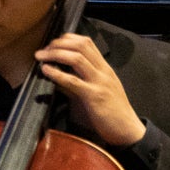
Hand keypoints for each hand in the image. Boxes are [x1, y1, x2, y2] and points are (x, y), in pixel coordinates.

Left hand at [35, 33, 145, 147]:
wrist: (128, 130)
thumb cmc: (111, 112)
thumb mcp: (94, 91)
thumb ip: (77, 82)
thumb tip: (56, 75)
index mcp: (104, 68)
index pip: (87, 43)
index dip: (67, 39)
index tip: (52, 44)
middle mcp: (103, 71)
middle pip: (81, 45)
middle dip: (59, 44)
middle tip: (43, 50)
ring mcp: (100, 82)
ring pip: (77, 58)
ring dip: (55, 54)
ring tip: (40, 56)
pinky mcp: (94, 96)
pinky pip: (73, 81)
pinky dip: (57, 73)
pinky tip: (46, 70)